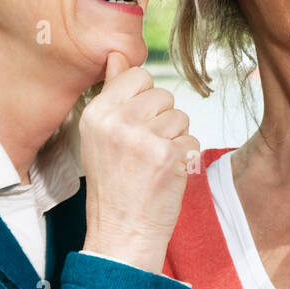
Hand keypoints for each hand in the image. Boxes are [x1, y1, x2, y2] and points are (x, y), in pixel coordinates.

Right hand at [79, 52, 199, 272]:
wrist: (121, 233)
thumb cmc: (113, 187)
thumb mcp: (100, 137)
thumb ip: (111, 93)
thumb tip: (118, 55)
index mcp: (97, 114)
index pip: (137, 75)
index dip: (144, 99)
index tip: (137, 125)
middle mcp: (118, 122)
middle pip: (163, 95)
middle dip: (162, 120)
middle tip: (146, 150)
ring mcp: (144, 138)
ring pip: (180, 116)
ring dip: (175, 139)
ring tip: (154, 164)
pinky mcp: (169, 155)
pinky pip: (192, 139)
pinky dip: (185, 157)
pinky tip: (166, 175)